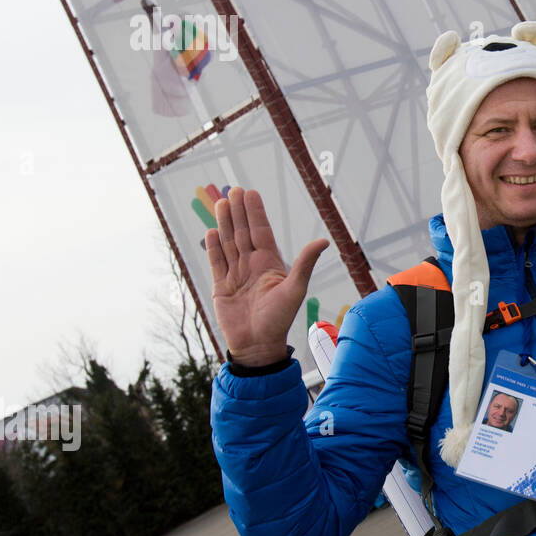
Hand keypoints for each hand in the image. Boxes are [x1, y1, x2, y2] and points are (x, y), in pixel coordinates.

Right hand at [206, 187, 327, 367]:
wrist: (258, 345)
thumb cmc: (279, 319)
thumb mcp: (294, 289)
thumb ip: (305, 264)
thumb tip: (324, 241)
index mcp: (270, 263)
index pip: (261, 232)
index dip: (256, 213)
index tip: (251, 193)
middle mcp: (252, 265)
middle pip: (243, 233)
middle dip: (239, 212)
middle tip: (234, 190)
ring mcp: (236, 275)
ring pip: (228, 243)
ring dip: (225, 223)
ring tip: (221, 203)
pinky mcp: (221, 286)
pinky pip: (216, 262)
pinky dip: (213, 248)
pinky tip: (211, 231)